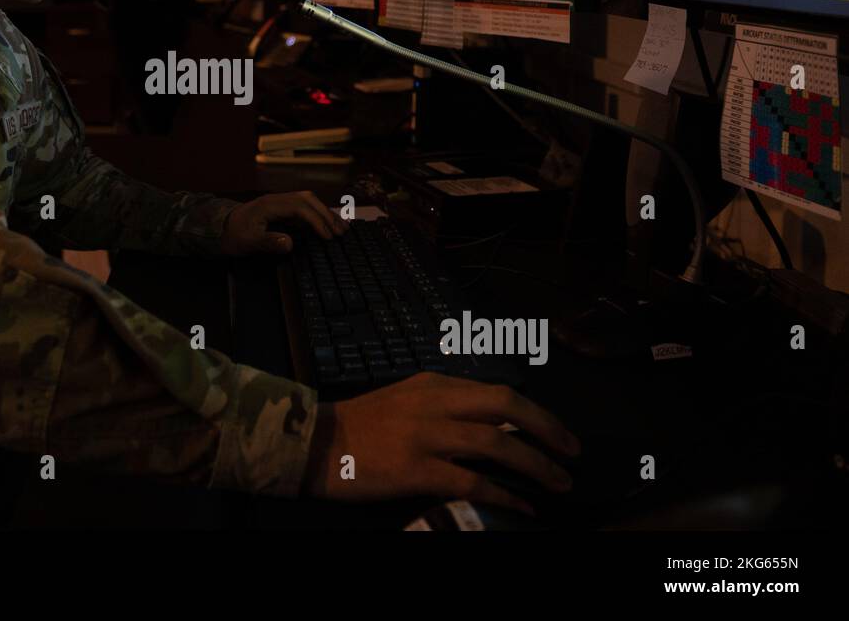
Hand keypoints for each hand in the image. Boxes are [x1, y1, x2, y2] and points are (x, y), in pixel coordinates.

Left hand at [219, 190, 346, 255]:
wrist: (218, 228)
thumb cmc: (233, 235)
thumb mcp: (247, 242)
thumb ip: (267, 242)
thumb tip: (290, 243)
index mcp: (269, 205)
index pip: (300, 208)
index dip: (316, 221)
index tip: (328, 236)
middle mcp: (277, 200)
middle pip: (308, 200)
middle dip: (326, 215)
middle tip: (342, 232)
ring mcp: (279, 202)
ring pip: (308, 201)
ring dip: (325, 212)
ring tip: (341, 227)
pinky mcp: (281, 208)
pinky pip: (304, 206)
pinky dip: (318, 214)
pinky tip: (327, 224)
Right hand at [302, 372, 580, 513]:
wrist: (315, 444)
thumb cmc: (361, 425)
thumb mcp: (407, 400)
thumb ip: (446, 406)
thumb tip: (494, 427)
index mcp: (434, 384)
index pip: (498, 391)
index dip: (536, 412)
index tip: (558, 431)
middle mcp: (435, 404)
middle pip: (506, 406)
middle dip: (547, 428)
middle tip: (572, 451)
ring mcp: (426, 436)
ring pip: (496, 444)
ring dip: (536, 464)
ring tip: (560, 482)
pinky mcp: (416, 469)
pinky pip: (472, 480)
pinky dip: (504, 493)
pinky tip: (523, 505)